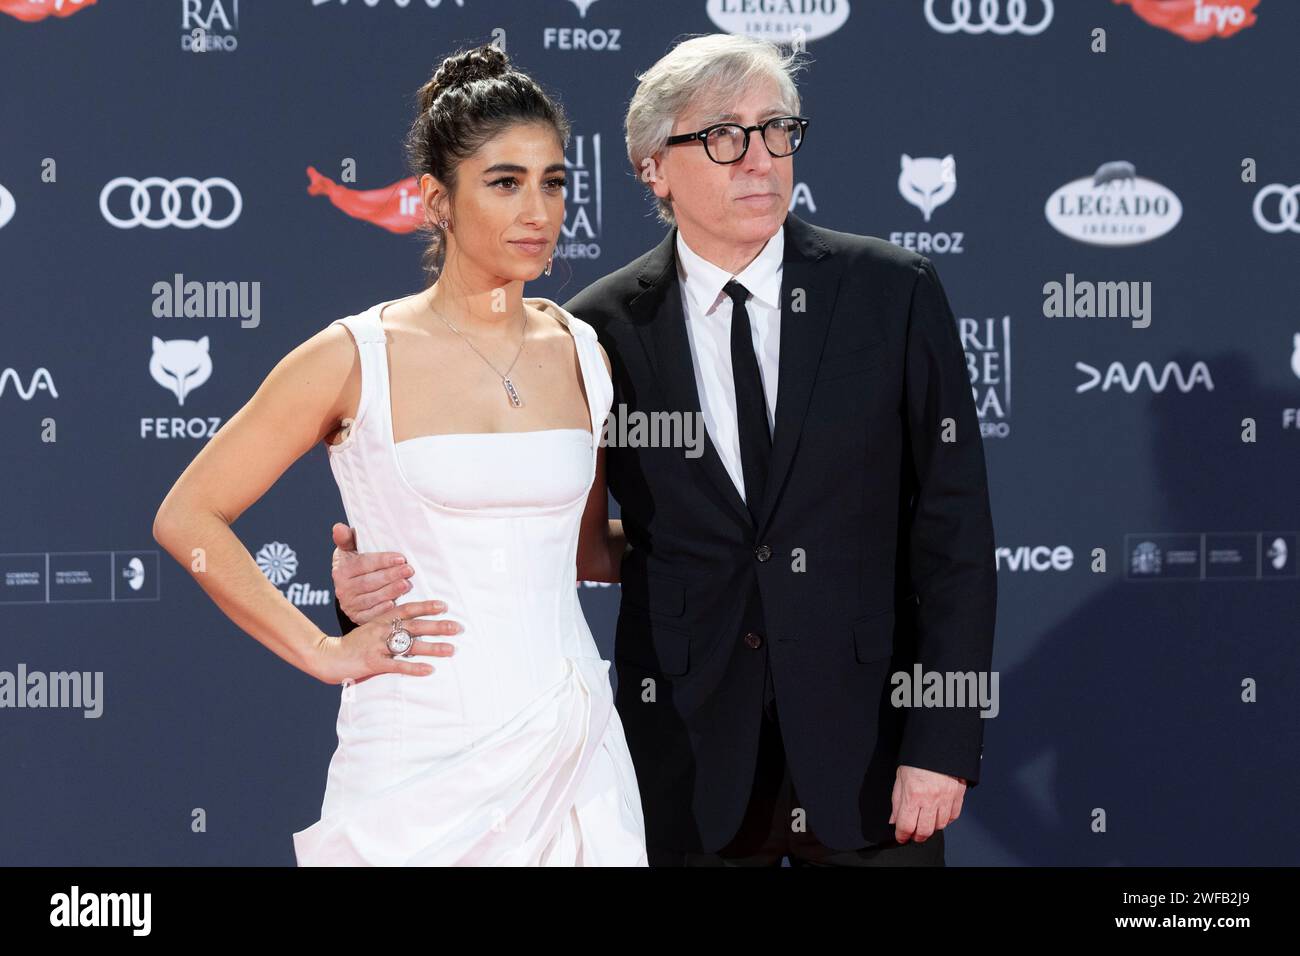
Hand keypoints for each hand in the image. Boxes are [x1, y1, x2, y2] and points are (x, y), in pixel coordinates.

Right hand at [311, 599, 460, 684]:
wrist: (328, 656)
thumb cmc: (354, 644)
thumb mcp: (371, 628)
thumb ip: (390, 625)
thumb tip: (413, 626)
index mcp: (382, 620)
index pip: (407, 609)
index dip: (426, 606)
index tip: (445, 606)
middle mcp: (382, 630)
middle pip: (414, 626)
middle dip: (438, 626)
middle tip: (459, 627)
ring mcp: (378, 646)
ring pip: (409, 645)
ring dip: (433, 647)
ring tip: (452, 649)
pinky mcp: (373, 663)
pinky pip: (397, 665)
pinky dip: (414, 667)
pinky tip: (429, 670)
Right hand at [331, 522, 414, 624]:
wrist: (352, 589)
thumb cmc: (356, 564)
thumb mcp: (350, 550)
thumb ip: (346, 538)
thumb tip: (338, 527)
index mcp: (341, 570)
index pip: (364, 564)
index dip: (383, 560)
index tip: (401, 557)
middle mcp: (342, 589)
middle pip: (369, 582)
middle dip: (391, 576)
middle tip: (409, 571)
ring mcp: (349, 605)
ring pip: (372, 599)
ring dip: (390, 592)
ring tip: (407, 585)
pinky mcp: (357, 618)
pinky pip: (371, 615)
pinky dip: (382, 611)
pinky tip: (394, 604)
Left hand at [889, 765, 966, 843]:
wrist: (937, 744)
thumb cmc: (917, 759)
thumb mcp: (900, 777)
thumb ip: (897, 801)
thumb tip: (894, 820)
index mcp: (913, 794)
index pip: (906, 825)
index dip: (901, 835)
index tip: (900, 836)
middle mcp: (930, 799)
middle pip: (924, 831)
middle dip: (916, 836)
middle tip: (912, 834)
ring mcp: (946, 798)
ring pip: (940, 826)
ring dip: (931, 828)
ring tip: (925, 823)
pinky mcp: (958, 795)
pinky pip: (953, 816)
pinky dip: (946, 820)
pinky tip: (939, 816)